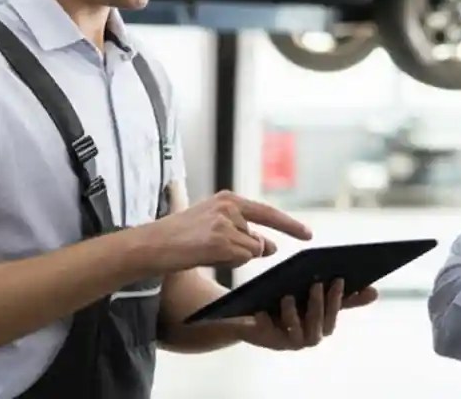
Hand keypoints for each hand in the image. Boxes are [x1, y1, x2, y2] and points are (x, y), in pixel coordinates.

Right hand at [144, 190, 311, 271]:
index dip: (289, 225)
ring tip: (204, 250)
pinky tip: (205, 255)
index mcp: (228, 199)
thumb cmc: (180, 239)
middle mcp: (230, 206)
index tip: (308, 235)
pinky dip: (229, 262)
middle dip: (253, 249)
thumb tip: (272, 247)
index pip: (266, 212)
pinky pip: (241, 258)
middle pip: (259, 237)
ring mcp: (226, 223)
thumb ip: (243, 233)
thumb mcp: (214, 228)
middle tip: (222, 250)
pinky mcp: (220, 241)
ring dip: (236, 257)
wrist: (151, 244)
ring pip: (251, 250)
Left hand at [233, 279, 378, 350]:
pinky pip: (266, 332)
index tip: (338, 279)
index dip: (337, 299)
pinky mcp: (266, 339)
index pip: (333, 315)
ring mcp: (288, 340)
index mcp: (321, 326)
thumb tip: (374, 292)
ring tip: (288, 297)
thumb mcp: (315, 297)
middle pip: (317, 324)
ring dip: (293, 315)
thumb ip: (343, 297)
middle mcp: (308, 337)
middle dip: (318, 304)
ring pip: (295, 331)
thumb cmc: (291, 305)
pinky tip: (262, 308)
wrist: (254, 316)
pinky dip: (265, 321)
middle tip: (316, 283)